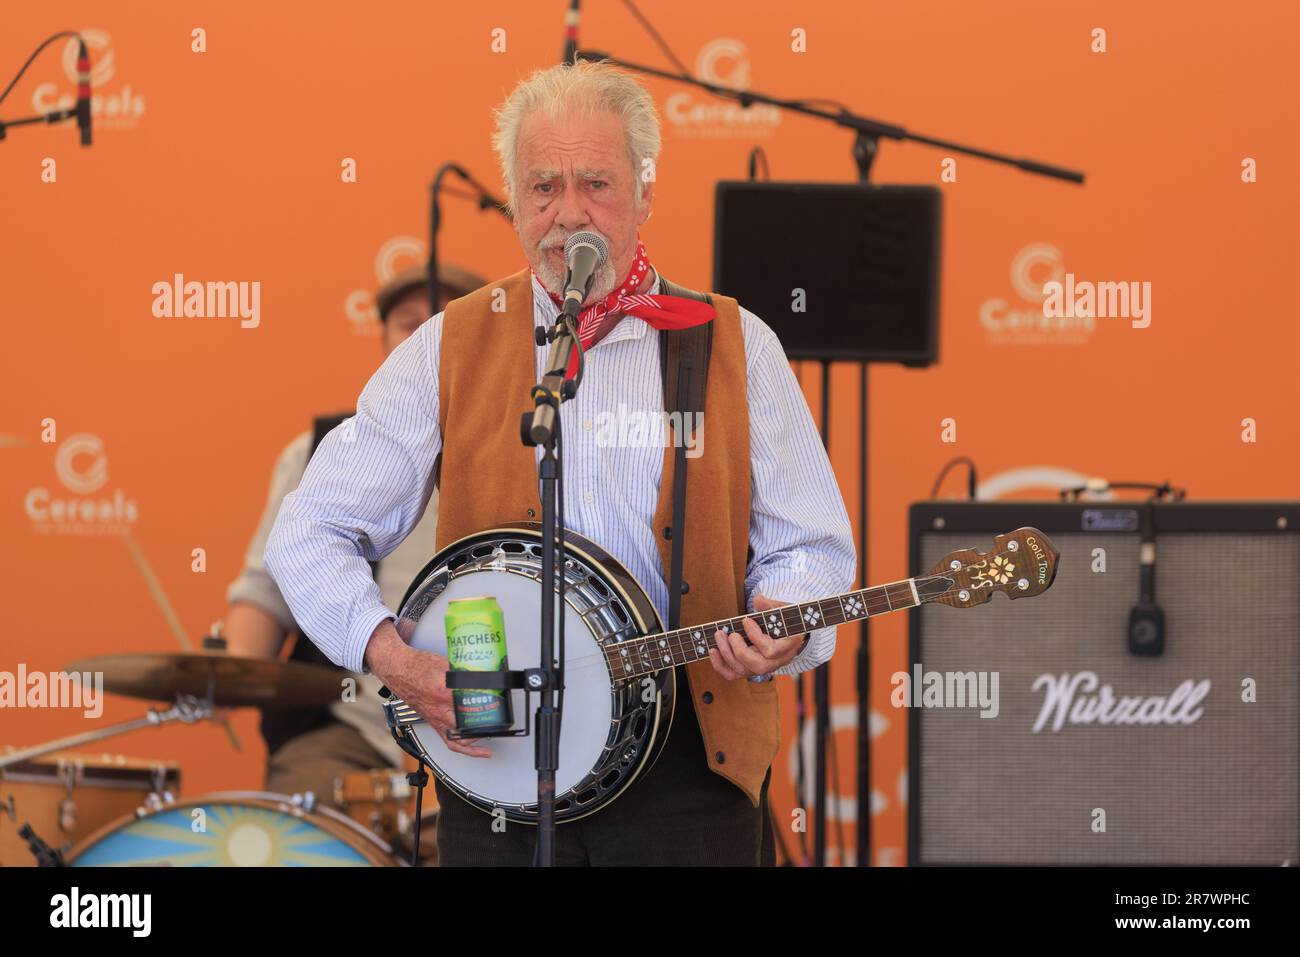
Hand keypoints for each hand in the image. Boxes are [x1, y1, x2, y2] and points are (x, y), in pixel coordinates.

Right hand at [365, 621, 490, 757]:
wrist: (397, 669)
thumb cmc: (417, 665)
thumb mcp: (445, 663)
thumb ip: (464, 672)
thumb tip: (481, 675)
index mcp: (443, 691)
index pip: (469, 702)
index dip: (485, 703)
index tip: (497, 702)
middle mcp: (439, 708)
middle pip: (466, 724)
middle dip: (483, 726)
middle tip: (497, 723)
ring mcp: (434, 718)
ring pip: (457, 739)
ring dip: (474, 743)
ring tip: (488, 742)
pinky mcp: (432, 722)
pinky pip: (447, 741)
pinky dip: (462, 749)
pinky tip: (474, 750)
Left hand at [707, 593, 802, 680]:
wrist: (785, 634)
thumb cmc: (783, 621)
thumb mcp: (781, 610)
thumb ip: (770, 605)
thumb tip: (758, 599)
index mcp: (787, 647)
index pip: (771, 651)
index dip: (756, 638)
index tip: (746, 621)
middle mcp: (776, 662)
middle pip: (758, 666)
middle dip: (740, 650)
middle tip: (730, 634)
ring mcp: (762, 667)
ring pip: (743, 671)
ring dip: (727, 654)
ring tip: (719, 636)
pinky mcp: (749, 669)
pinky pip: (733, 674)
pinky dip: (720, 665)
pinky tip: (713, 651)